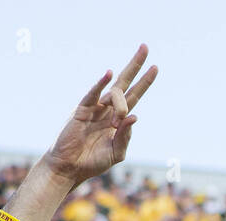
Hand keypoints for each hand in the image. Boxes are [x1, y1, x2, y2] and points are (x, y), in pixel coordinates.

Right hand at [43, 45, 157, 187]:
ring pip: (114, 94)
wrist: (69, 169)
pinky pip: (93, 94)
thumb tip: (134, 116)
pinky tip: (108, 74)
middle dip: (135, 66)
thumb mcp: (116, 153)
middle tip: (145, 47)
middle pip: (124, 83)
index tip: (155, 67)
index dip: (144, 82)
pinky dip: (100, 84)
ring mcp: (94, 108)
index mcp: (117, 120)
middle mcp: (107, 110)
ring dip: (121, 104)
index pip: (134, 96)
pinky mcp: (81, 110)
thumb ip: (126, 137)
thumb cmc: (91, 162)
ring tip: (118, 119)